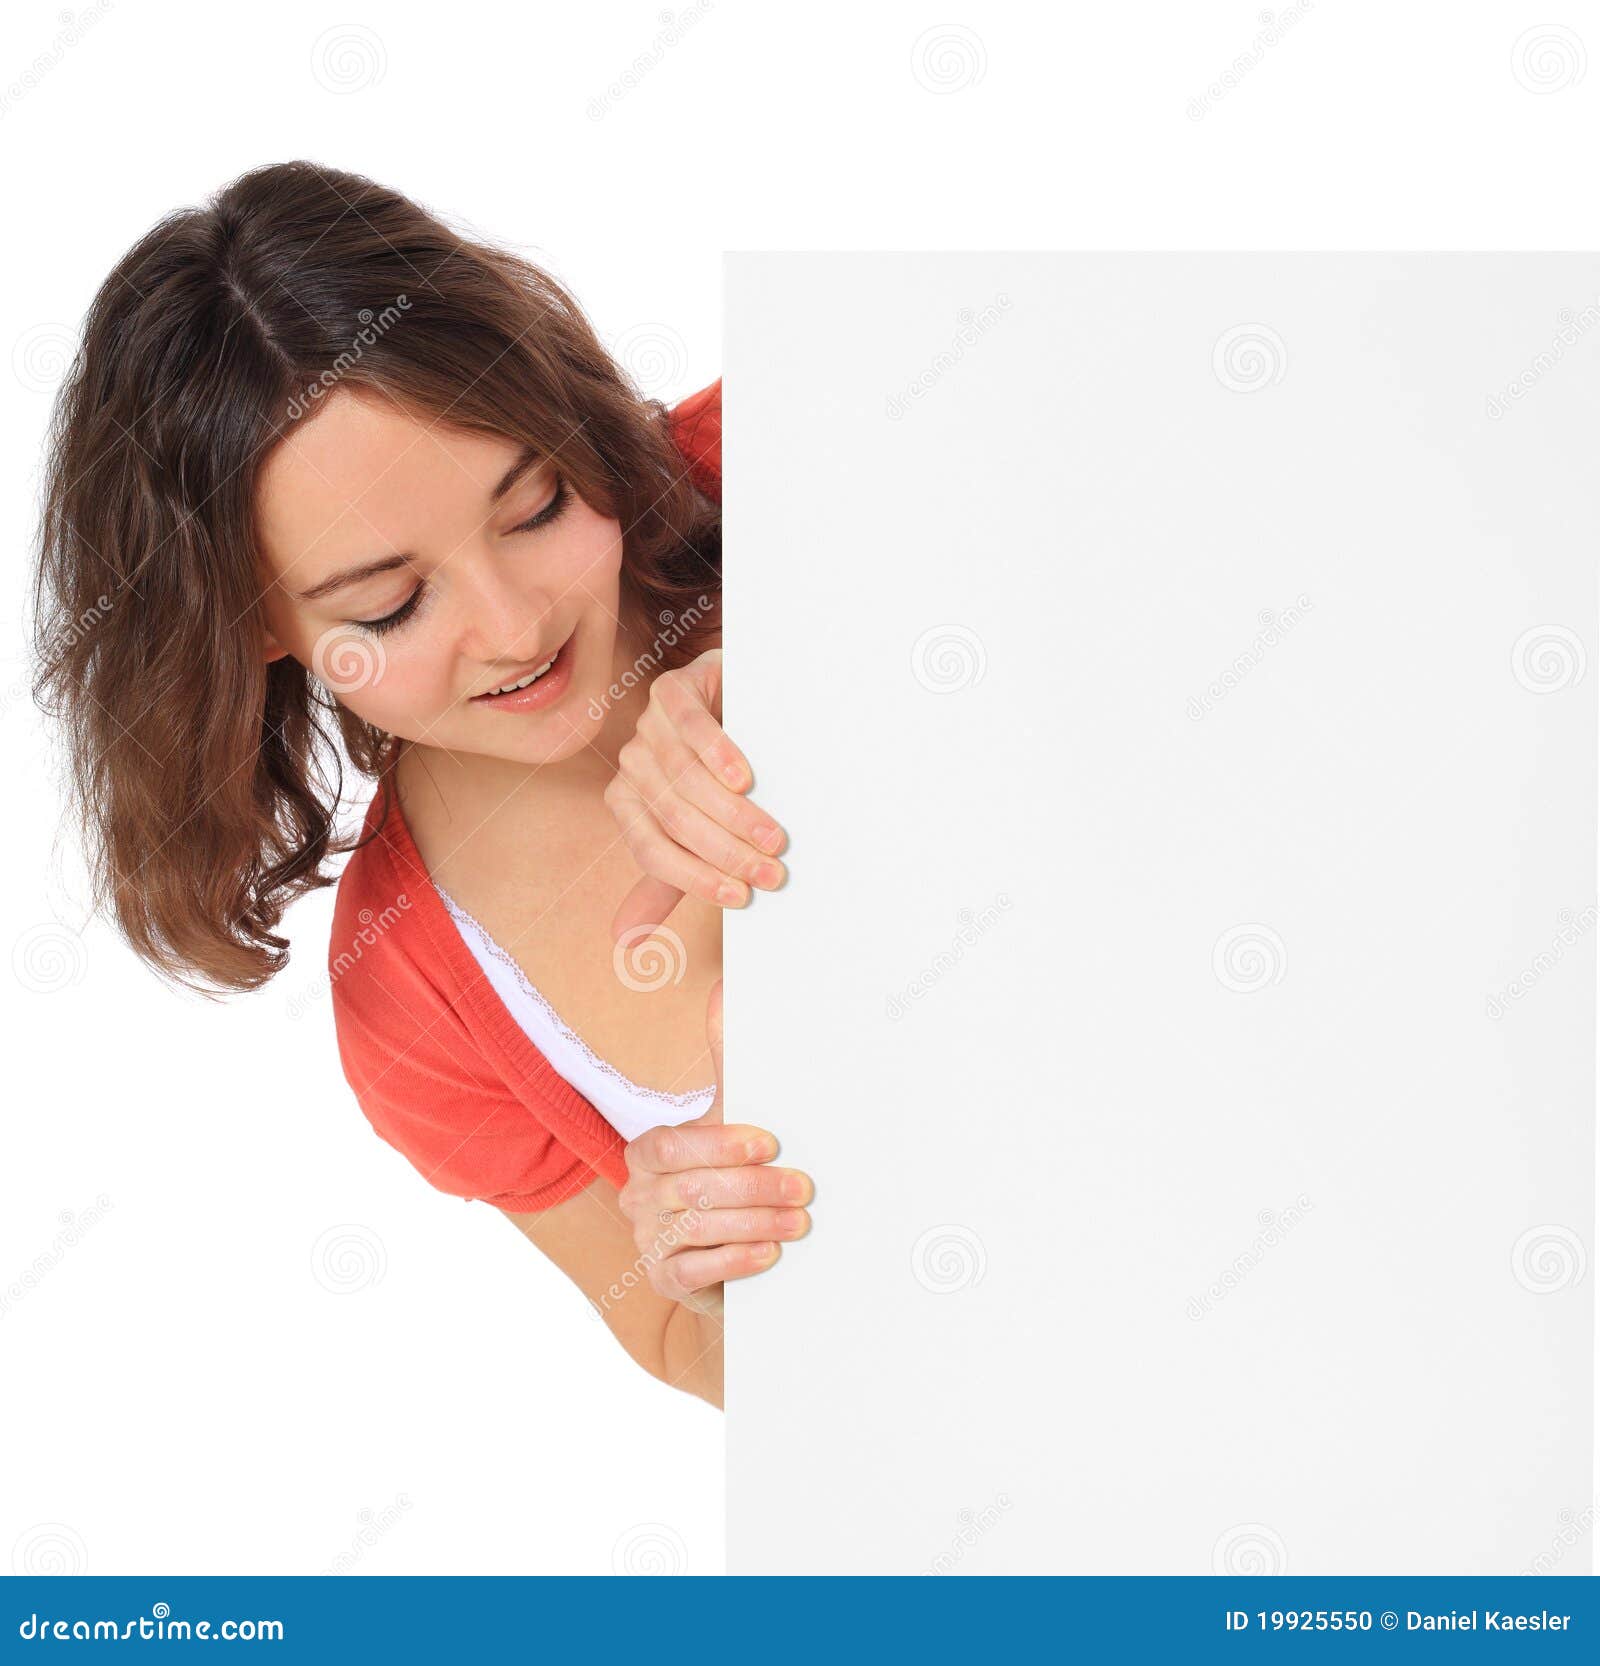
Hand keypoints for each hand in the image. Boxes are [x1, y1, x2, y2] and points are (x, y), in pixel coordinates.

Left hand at [605, 649, 788, 943]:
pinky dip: (717, 756)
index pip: (652, 852)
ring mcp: (648, 725)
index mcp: (629, 804)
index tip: (742, 897)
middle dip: (725, 852)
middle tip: (771, 872)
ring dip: (732, 814)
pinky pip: (689, 728)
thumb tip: (625, 941)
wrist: (740, 700)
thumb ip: (667, 880)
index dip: (697, 878)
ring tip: (773, 837)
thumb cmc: (723, 775)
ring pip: (684, 779)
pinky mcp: (672, 691)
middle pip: (673, 818)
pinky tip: (744, 778)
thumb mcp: (698, 831)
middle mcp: (632, 765)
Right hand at [617, 979, 812, 1318]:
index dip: (718, 1144)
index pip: (669, 1146)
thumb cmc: (730, 1174)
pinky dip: (735, 1261)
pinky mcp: (664, 1278)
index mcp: (647, 1153)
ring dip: (755, 1224)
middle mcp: (638, 1195)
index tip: (769, 1143)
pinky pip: (693, 1271)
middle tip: (803, 1188)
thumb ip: (724, 1059)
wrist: (728, 1247)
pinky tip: (770, 1254)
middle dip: (754, 1188)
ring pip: (697, 1229)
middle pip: (690, 1189)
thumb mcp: (729, 1117)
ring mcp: (648, 1240)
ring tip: (800, 1221)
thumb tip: (725, 992)